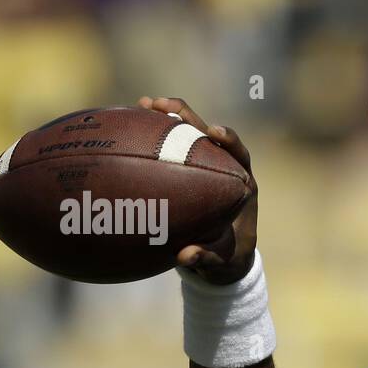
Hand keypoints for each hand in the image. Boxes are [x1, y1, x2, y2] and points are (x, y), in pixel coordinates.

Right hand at [138, 96, 257, 284]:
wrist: (222, 260)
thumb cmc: (227, 258)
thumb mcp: (221, 263)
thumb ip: (207, 258)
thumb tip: (185, 257)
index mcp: (241, 185)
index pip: (239, 154)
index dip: (228, 140)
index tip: (213, 132)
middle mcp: (224, 169)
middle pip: (207, 134)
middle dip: (187, 116)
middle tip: (163, 106)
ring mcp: (203, 167)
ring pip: (186, 136)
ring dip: (165, 118)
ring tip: (142, 104)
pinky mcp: (184, 171)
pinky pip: (168, 150)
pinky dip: (150, 139)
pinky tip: (126, 129)